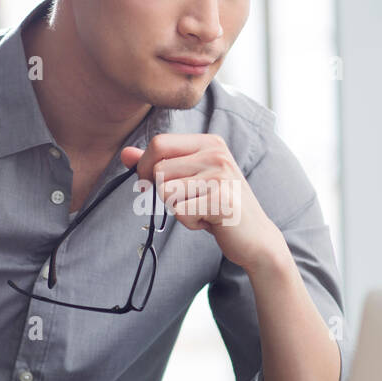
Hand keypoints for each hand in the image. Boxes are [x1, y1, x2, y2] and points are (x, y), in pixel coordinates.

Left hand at [120, 134, 285, 272]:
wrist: (256, 238)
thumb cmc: (218, 207)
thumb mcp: (190, 180)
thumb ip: (158, 164)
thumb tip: (125, 154)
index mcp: (210, 142)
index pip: (159, 143)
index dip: (146, 166)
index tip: (154, 184)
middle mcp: (216, 153)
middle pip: (158, 169)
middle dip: (164, 193)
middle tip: (189, 202)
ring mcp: (220, 175)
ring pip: (166, 191)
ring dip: (178, 209)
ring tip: (202, 210)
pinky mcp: (220, 200)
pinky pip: (180, 212)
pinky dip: (190, 223)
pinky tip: (210, 221)